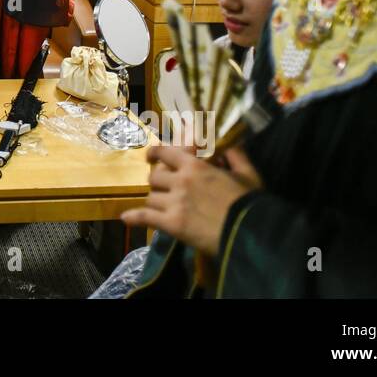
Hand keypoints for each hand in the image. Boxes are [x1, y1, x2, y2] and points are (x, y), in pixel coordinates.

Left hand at [119, 144, 258, 257]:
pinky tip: (126, 218)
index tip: (151, 156)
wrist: (249, 232)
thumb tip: (227, 144)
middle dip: (159, 183)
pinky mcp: (171, 224)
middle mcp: (179, 181)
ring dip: (155, 202)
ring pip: (151, 198)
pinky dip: (134, 218)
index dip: (155, 153)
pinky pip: (146, 218)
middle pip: (154, 178)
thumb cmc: (249, 202)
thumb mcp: (247, 174)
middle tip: (165, 189)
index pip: (165, 153)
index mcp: (195, 166)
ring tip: (161, 207)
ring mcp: (173, 203)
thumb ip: (235, 155)